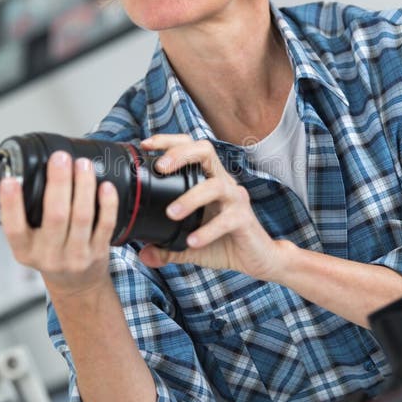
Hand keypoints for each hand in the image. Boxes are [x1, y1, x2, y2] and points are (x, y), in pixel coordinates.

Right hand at [0, 150, 118, 298]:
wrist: (76, 286)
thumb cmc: (50, 255)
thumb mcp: (29, 243)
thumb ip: (25, 216)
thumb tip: (23, 171)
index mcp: (25, 251)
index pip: (14, 228)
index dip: (11, 204)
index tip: (10, 180)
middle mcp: (49, 255)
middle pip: (55, 216)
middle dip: (59, 183)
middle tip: (60, 158)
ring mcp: (76, 256)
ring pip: (83, 217)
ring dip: (84, 187)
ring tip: (82, 164)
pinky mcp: (99, 252)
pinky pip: (106, 224)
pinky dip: (108, 204)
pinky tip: (106, 185)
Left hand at [138, 134, 280, 279]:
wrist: (258, 259)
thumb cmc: (224, 243)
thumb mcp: (189, 245)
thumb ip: (166, 248)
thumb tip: (144, 255)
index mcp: (208, 180)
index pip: (191, 147)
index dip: (169, 142)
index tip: (146, 145)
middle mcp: (223, 183)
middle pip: (206, 150)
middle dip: (181, 154)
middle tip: (159, 168)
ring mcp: (235, 199)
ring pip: (215, 185)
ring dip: (191, 197)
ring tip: (171, 213)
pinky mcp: (244, 219)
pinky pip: (227, 220)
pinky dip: (207, 230)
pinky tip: (192, 241)